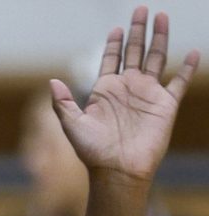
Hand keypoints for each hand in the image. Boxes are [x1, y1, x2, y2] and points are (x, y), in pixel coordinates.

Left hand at [53, 7, 197, 181]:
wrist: (117, 170)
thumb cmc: (93, 152)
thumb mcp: (72, 126)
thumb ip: (62, 103)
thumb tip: (52, 81)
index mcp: (105, 90)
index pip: (111, 59)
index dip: (114, 43)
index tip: (117, 28)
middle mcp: (127, 88)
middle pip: (135, 52)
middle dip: (138, 31)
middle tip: (142, 9)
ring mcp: (147, 94)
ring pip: (156, 58)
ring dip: (159, 38)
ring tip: (162, 17)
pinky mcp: (166, 104)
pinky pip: (179, 81)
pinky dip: (187, 67)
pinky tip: (192, 52)